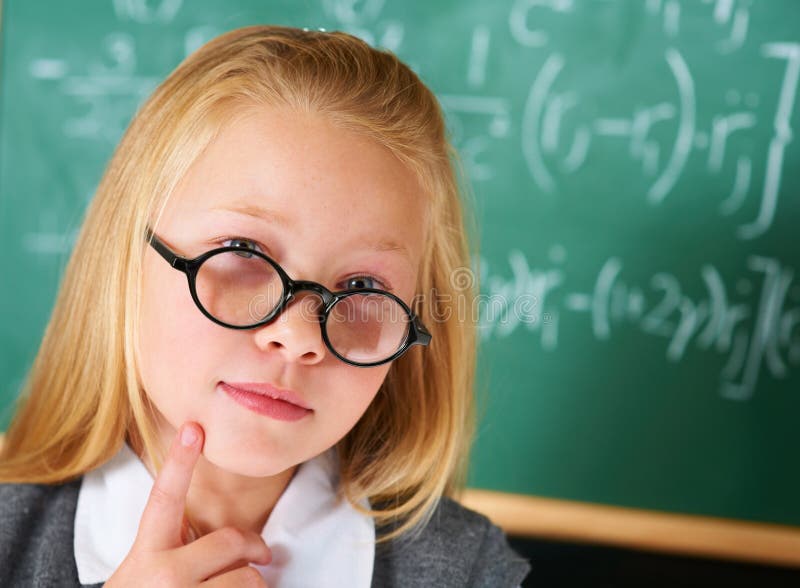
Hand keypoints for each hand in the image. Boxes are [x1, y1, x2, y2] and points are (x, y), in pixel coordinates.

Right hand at [105, 422, 271, 585]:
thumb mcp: (142, 572)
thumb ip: (172, 546)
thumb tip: (226, 536)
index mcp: (146, 554)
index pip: (164, 499)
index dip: (180, 462)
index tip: (194, 428)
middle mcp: (163, 575)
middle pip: (231, 542)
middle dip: (254, 548)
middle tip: (263, 554)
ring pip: (249, 580)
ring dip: (254, 584)